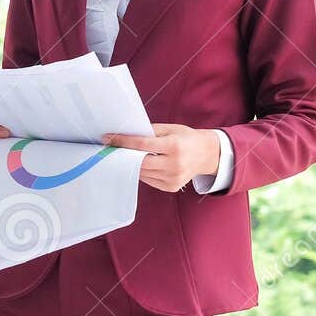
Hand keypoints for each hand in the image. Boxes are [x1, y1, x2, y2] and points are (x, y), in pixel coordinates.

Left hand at [102, 124, 222, 191]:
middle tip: (112, 148)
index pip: (141, 145)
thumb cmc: (186, 138)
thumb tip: (125, 134)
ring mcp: (173, 178)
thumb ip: (149, 131)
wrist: (207, 155)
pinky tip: (141, 164)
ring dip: (131, 164)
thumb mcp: (170, 129)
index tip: (107, 138)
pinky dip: (142, 172)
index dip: (122, 142)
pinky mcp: (171, 187)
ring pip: (142, 172)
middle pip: (139, 162)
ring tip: (124, 155)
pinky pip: (148, 179)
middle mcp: (174, 164)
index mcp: (174, 146)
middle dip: (124, 155)